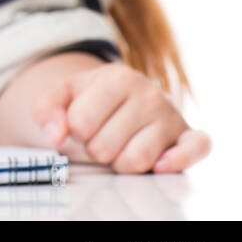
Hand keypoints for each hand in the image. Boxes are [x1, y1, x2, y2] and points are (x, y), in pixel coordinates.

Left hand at [31, 62, 210, 173]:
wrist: (126, 99)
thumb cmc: (92, 100)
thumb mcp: (63, 96)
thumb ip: (46, 110)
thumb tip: (55, 136)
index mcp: (117, 77)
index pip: (80, 123)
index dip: (76, 130)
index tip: (84, 121)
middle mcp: (150, 93)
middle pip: (105, 147)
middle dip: (97, 148)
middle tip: (104, 134)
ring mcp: (171, 115)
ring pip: (136, 161)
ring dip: (120, 163)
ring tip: (122, 145)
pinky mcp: (189, 137)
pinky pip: (195, 151)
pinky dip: (176, 161)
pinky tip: (159, 164)